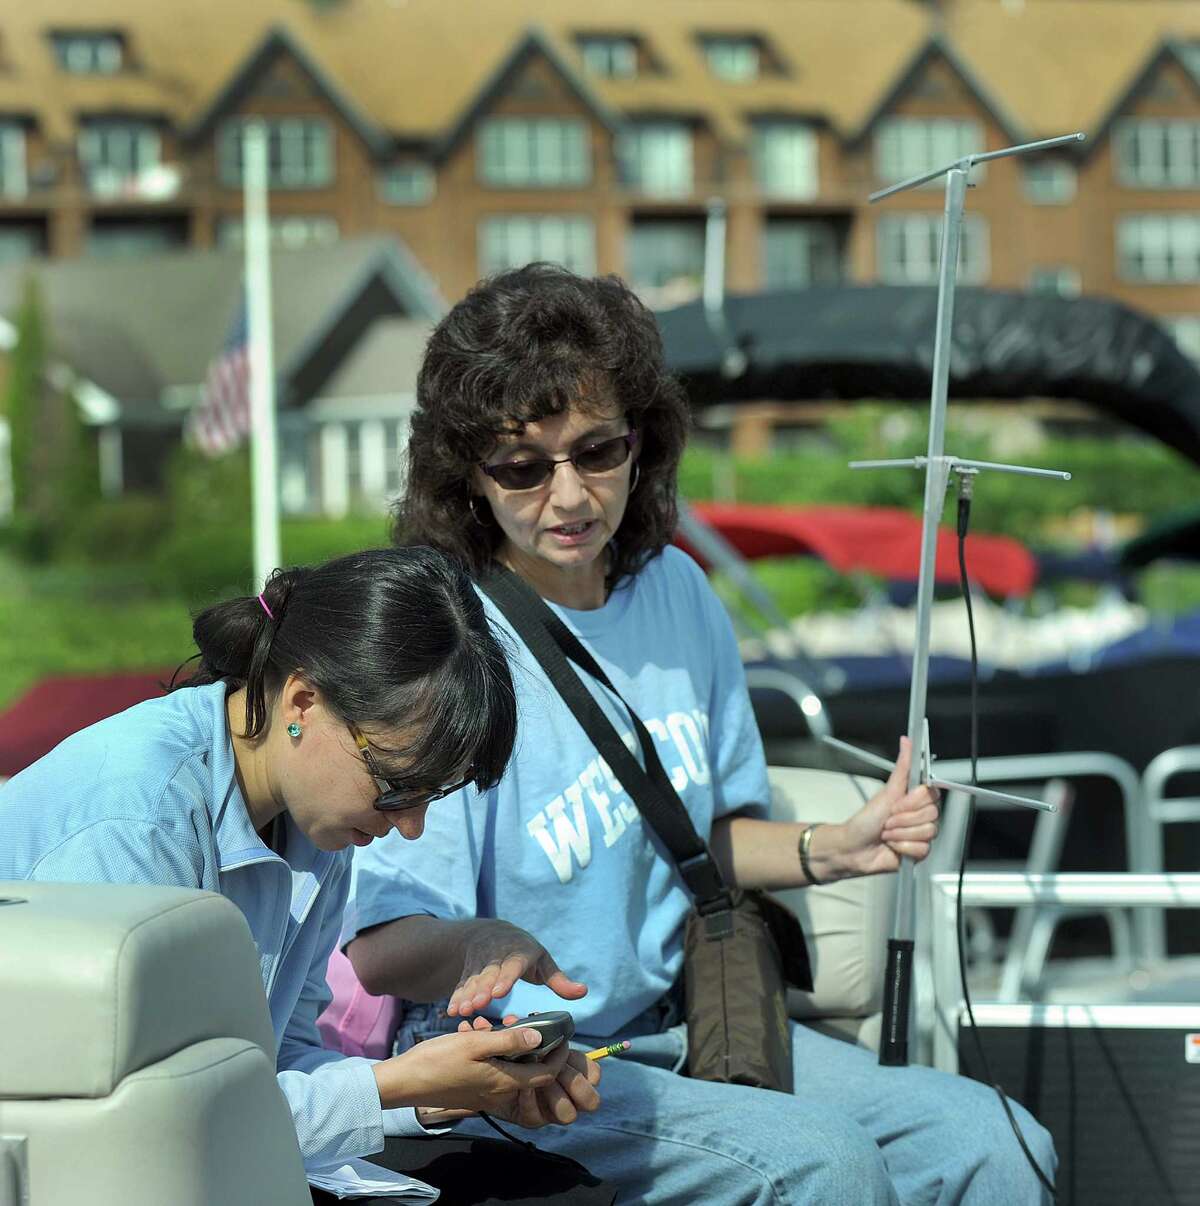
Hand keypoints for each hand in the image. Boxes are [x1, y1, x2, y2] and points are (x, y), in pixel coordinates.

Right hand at [375, 1021, 557, 1116]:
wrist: (404, 1082)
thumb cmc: (438, 1061)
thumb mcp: (474, 1043)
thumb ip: (508, 1041)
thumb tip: (539, 1036)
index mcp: (503, 1083)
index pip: (546, 1074)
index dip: (558, 1055)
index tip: (561, 1035)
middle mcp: (499, 1093)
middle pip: (529, 1071)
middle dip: (529, 1044)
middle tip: (516, 1021)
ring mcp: (485, 1094)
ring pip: (509, 1067)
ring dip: (505, 1044)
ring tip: (484, 1023)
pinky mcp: (473, 1090)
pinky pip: (492, 1070)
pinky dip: (489, 1051)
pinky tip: (470, 1032)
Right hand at [448, 920, 587, 1017]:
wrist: (491, 933)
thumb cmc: (524, 952)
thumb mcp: (543, 962)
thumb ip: (560, 980)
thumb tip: (584, 992)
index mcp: (520, 953)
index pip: (514, 966)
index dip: (506, 978)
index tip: (500, 992)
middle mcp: (498, 957)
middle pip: (490, 974)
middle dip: (484, 989)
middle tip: (478, 1004)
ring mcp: (481, 964)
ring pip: (474, 980)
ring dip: (468, 995)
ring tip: (463, 1011)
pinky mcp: (469, 972)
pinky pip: (462, 984)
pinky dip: (457, 997)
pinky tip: (452, 1012)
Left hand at [832, 737, 940, 877]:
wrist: (854, 847)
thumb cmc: (865, 820)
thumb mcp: (887, 791)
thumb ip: (902, 766)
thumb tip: (907, 741)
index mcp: (914, 799)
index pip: (932, 794)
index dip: (914, 801)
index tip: (897, 803)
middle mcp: (919, 815)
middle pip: (932, 814)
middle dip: (903, 818)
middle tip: (888, 818)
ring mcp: (920, 833)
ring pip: (928, 832)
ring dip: (900, 832)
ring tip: (887, 832)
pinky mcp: (918, 851)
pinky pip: (922, 848)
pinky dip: (902, 846)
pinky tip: (893, 844)